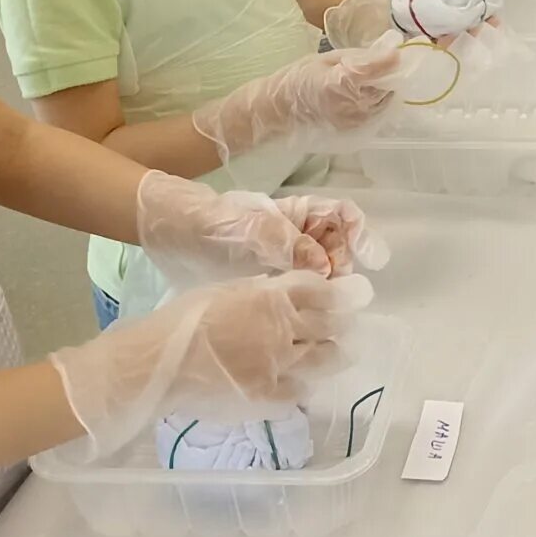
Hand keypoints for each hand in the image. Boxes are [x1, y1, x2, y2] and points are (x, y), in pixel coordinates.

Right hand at [50, 271, 373, 455]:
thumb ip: (259, 293)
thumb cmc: (181, 320)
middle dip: (345, 324)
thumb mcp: (225, 291)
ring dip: (335, 354)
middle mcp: (282, 328)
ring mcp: (277, 364)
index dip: (342, 293)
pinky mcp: (266, 396)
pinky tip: (303, 384)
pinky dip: (304, 385)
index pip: (320, 291)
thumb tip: (281, 295)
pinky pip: (298, 390)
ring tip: (344, 353)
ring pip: (323, 358)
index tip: (357, 295)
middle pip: (330, 324)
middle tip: (353, 326)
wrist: (155, 364)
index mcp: (269, 296)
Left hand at [134, 170, 388, 290]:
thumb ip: (285, 243)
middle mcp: (296, 237)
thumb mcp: (247, 230)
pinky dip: (307, 306)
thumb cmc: (208, 222)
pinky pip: (298, 294)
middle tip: (338, 290)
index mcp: (296, 214)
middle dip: (345, 267)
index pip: (341, 216)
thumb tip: (324, 267)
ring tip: (327, 309)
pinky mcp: (268, 285)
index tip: (370, 257)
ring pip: (321, 274)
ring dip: (329, 290)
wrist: (165, 235)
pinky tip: (306, 321)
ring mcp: (282, 262)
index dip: (359, 232)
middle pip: (337, 248)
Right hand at [191, 46, 403, 164]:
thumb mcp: (327, 59)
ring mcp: (353, 121)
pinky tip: (366, 94)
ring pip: (384, 103)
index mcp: (338, 83)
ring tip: (372, 80)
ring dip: (384, 90)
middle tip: (383, 65)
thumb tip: (389, 51)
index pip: (373, 71)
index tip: (396, 53)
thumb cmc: (301, 77)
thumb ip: (358, 57)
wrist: (282, 108)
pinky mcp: (355, 130)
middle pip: (385, 88)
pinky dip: (378, 102)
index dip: (388, 60)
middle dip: (388, 76)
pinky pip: (377, 113)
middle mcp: (349, 106)